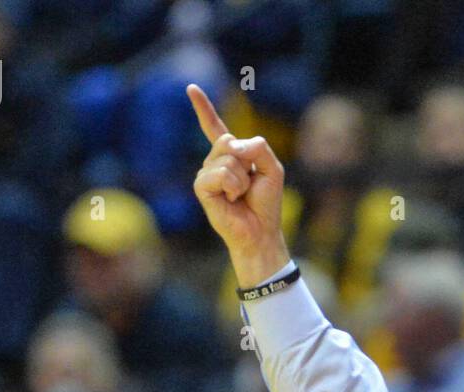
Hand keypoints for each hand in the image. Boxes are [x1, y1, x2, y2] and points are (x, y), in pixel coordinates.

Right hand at [187, 83, 289, 286]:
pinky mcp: (202, 188)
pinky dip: (232, 185)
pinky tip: (232, 199)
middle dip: (246, 160)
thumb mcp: (272, 168)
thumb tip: (233, 144)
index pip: (214, 127)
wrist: (261, 231)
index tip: (191, 88)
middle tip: (249, 184)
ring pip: (225, 158)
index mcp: (231, 155)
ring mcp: (207, 174)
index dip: (204, 108)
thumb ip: (259, 147)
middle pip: (226, 140)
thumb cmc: (266, 203)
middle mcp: (215, 162)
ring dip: (241, 178)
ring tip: (240, 195)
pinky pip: (218, 174)